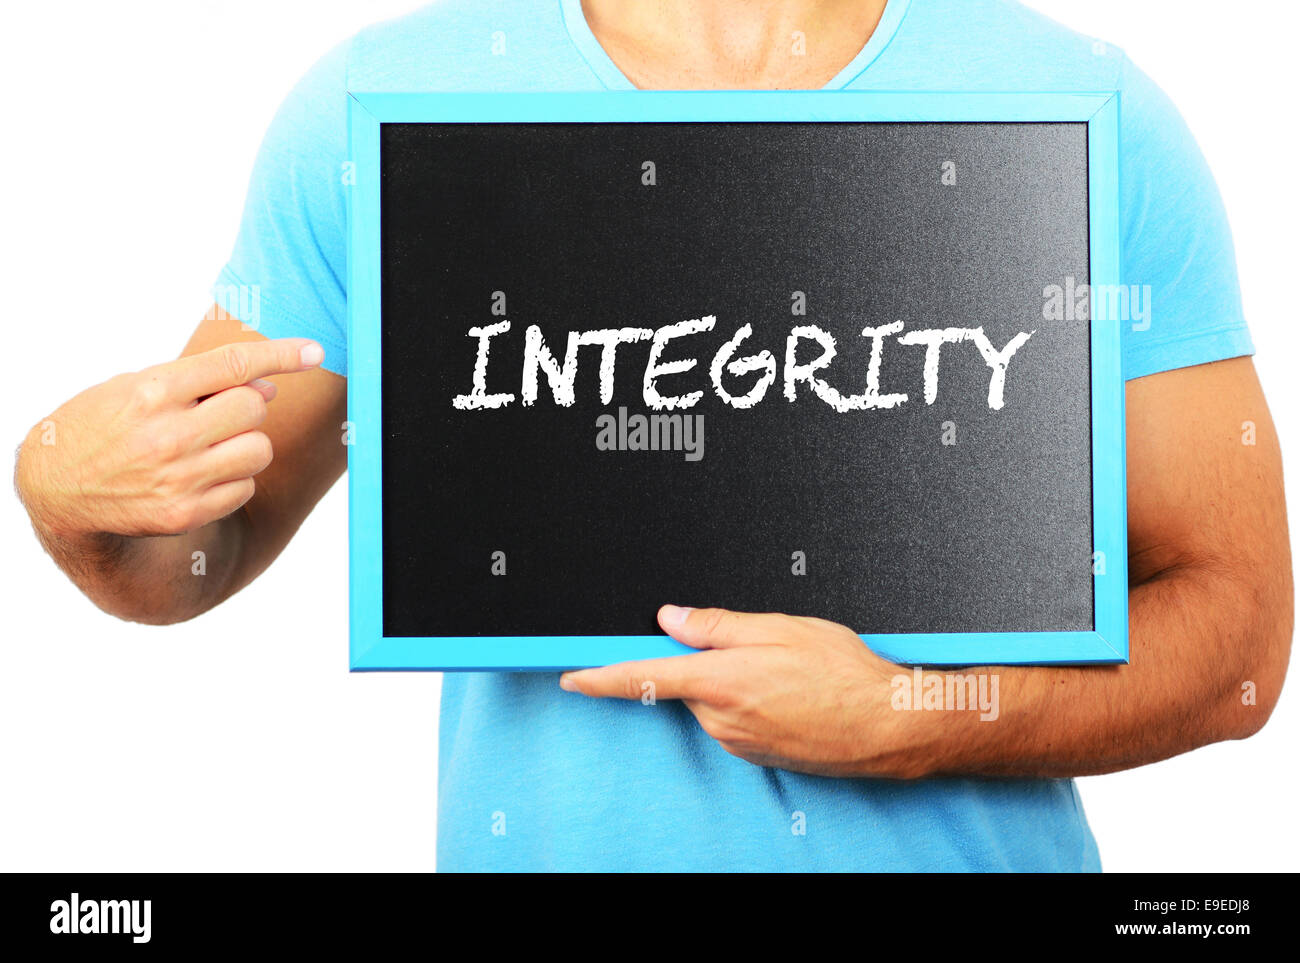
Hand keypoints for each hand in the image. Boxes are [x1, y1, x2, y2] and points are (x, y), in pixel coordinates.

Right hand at [16, 338, 323, 538]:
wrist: (55, 486)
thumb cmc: (103, 425)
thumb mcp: (136, 386)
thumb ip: (199, 384)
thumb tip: (267, 389)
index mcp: (154, 392)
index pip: (234, 365)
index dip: (281, 354)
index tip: (314, 350)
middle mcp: (169, 435)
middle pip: (254, 408)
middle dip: (248, 405)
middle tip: (220, 412)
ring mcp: (179, 478)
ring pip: (258, 450)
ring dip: (246, 443)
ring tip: (211, 444)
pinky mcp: (185, 513)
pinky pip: (245, 488)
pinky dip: (234, 478)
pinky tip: (201, 474)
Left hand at [560, 605, 939, 777]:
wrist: (888, 725)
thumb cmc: (842, 673)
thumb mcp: (779, 628)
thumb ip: (716, 624)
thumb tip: (670, 618)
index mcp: (719, 681)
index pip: (642, 677)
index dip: (600, 676)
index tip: (570, 677)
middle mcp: (720, 718)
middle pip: (685, 683)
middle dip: (706, 662)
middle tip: (756, 646)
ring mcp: (738, 742)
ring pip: (712, 701)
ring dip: (733, 682)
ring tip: (787, 671)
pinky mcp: (755, 755)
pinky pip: (734, 720)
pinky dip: (750, 702)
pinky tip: (790, 693)